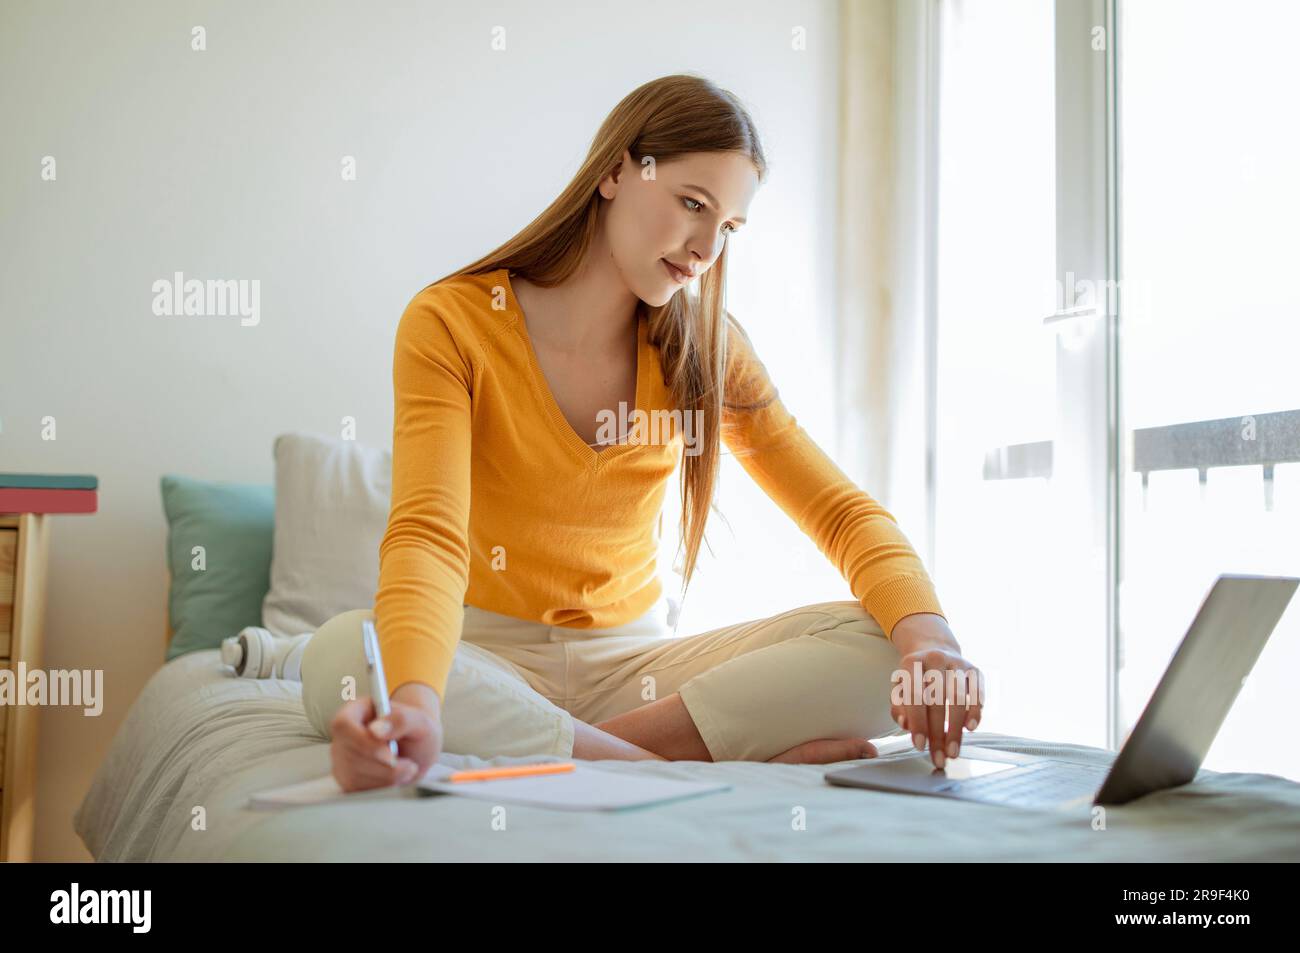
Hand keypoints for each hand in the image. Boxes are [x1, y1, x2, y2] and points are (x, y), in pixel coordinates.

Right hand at [328, 682, 443, 791]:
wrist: (418, 752)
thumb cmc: (416, 732)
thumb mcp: (419, 721)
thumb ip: (401, 720)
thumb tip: (375, 730)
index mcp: (356, 711)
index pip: (343, 725)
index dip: (364, 742)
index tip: (391, 754)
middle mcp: (344, 736)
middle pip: (350, 755)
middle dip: (384, 766)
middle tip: (409, 764)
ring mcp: (342, 760)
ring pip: (354, 776)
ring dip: (387, 778)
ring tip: (406, 768)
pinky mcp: (348, 781)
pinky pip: (359, 790)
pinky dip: (383, 787)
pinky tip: (396, 778)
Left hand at [888, 613, 984, 769]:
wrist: (934, 651)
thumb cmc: (915, 679)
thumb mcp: (900, 689)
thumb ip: (899, 708)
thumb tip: (905, 724)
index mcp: (911, 662)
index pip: (914, 695)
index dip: (917, 722)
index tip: (920, 745)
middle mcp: (935, 659)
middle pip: (936, 701)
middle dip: (937, 734)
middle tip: (938, 757)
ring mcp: (956, 662)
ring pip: (957, 699)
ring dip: (955, 729)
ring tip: (953, 751)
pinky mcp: (974, 670)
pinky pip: (976, 693)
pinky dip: (974, 712)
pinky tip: (970, 729)